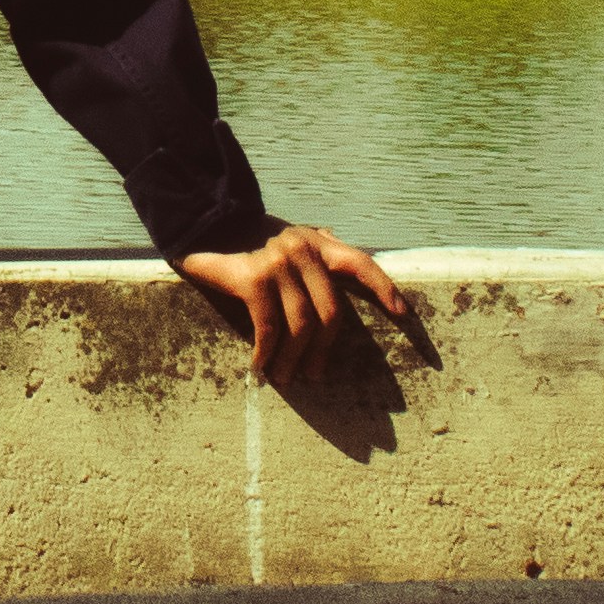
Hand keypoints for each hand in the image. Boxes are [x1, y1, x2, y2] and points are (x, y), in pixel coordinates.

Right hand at [175, 225, 408, 384]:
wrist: (200, 226)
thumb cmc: (247, 241)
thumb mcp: (287, 238)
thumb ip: (315, 248)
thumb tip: (344, 261)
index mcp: (317, 242)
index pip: (361, 263)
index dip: (384, 288)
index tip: (402, 315)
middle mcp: (302, 248)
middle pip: (330, 312)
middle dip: (323, 351)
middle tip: (315, 375)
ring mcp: (278, 262)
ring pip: (301, 325)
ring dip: (294, 359)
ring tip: (287, 378)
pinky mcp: (253, 278)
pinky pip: (269, 328)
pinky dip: (267, 354)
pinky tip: (261, 368)